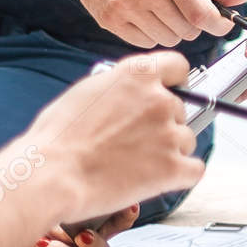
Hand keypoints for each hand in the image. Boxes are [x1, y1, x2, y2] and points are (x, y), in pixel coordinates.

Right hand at [22, 52, 204, 223]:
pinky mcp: (173, 168)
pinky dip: (181, 176)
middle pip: (180, 109)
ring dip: (170, 151)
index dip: (174, 82)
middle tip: (137, 142)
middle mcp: (159, 99)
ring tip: (138, 164)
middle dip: (163, 124)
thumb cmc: (58, 137)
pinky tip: (157, 179)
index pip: (177, 67)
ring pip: (186, 140)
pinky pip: (194, 170)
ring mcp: (169, 134)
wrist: (52, 174)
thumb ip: (118, 87)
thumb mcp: (86, 91)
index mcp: (138, 74)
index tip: (169, 92)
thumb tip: (128, 94)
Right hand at [72, 0, 246, 47]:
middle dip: (194, 23)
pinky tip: (145, 14)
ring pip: (167, 39)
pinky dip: (151, 33)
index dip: (218, 24)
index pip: (201, 12)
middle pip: (186, 30)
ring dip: (172, 29)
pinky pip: (144, 42)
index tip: (223, 24)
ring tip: (162, 7)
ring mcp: (123, 6)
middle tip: (186, 8)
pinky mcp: (109, 19)